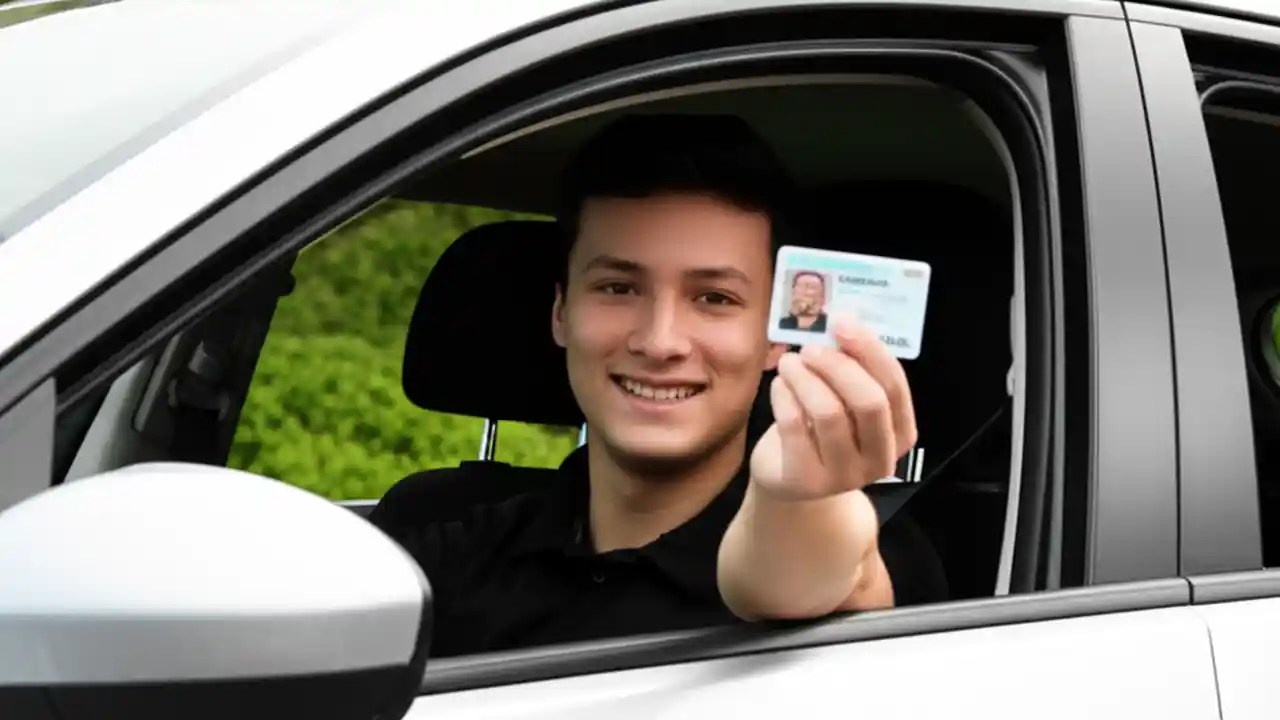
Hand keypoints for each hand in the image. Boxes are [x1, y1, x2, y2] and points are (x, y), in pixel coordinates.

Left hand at [749, 316, 917, 500]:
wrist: (788, 480)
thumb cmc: (820, 430)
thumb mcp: (845, 401)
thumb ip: (852, 369)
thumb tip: (842, 323)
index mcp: (900, 433)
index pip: (894, 386)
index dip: (869, 350)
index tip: (842, 322)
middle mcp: (880, 459)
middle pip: (869, 402)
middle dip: (838, 365)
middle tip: (811, 347)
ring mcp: (844, 476)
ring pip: (829, 413)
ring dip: (805, 377)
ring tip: (789, 362)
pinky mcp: (806, 481)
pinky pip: (794, 427)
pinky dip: (784, 397)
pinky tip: (778, 385)